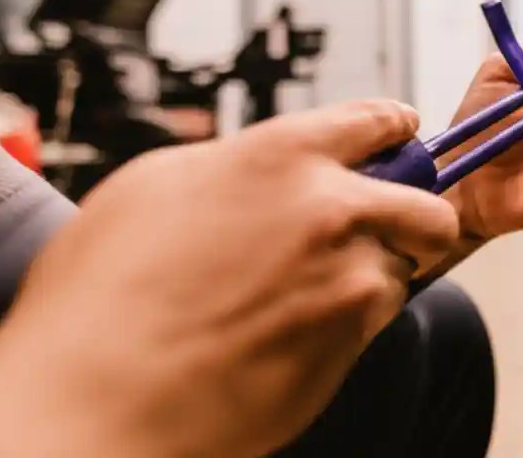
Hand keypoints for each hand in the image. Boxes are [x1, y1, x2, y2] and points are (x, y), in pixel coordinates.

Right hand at [0, 100, 456, 457]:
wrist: (95, 400)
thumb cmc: (101, 298)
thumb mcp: (156, 187)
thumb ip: (235, 166)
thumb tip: (266, 170)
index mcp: (281, 157)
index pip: (374, 122)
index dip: (393, 129)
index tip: (402, 134)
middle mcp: (331, 211)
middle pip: (427, 203)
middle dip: (417, 214)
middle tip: (389, 228)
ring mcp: (349, 281)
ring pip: (403, 268)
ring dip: (373, 275)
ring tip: (302, 296)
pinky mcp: (351, 344)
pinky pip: (375, 323)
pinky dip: (350, 324)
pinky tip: (290, 333)